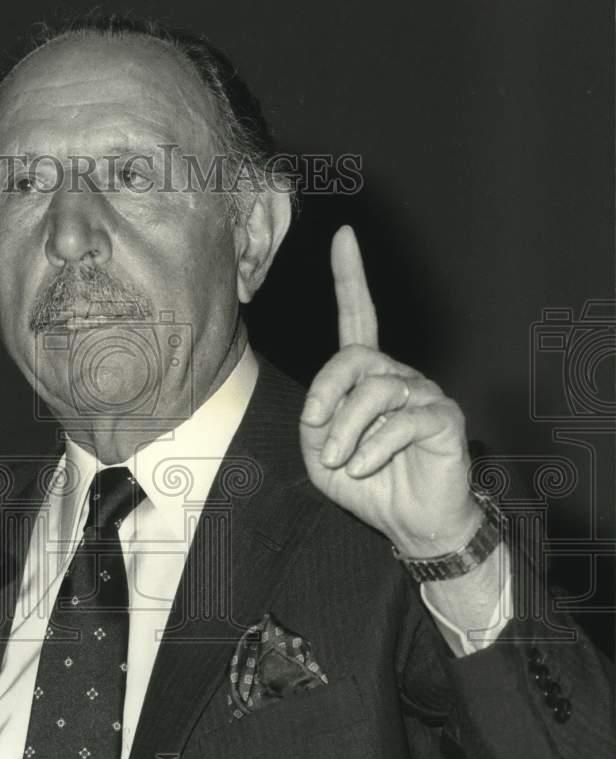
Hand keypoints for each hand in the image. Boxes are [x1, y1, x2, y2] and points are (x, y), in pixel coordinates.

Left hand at [299, 226, 483, 557]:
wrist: (409, 523)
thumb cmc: (366, 484)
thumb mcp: (321, 454)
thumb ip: (316, 421)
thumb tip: (324, 403)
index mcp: (367, 377)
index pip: (358, 317)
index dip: (351, 276)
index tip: (344, 235)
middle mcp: (398, 375)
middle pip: (355, 357)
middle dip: (326, 394)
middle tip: (317, 433)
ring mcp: (424, 393)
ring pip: (376, 391)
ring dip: (346, 430)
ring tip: (342, 460)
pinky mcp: (444, 418)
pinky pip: (401, 421)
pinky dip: (372, 448)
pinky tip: (364, 467)